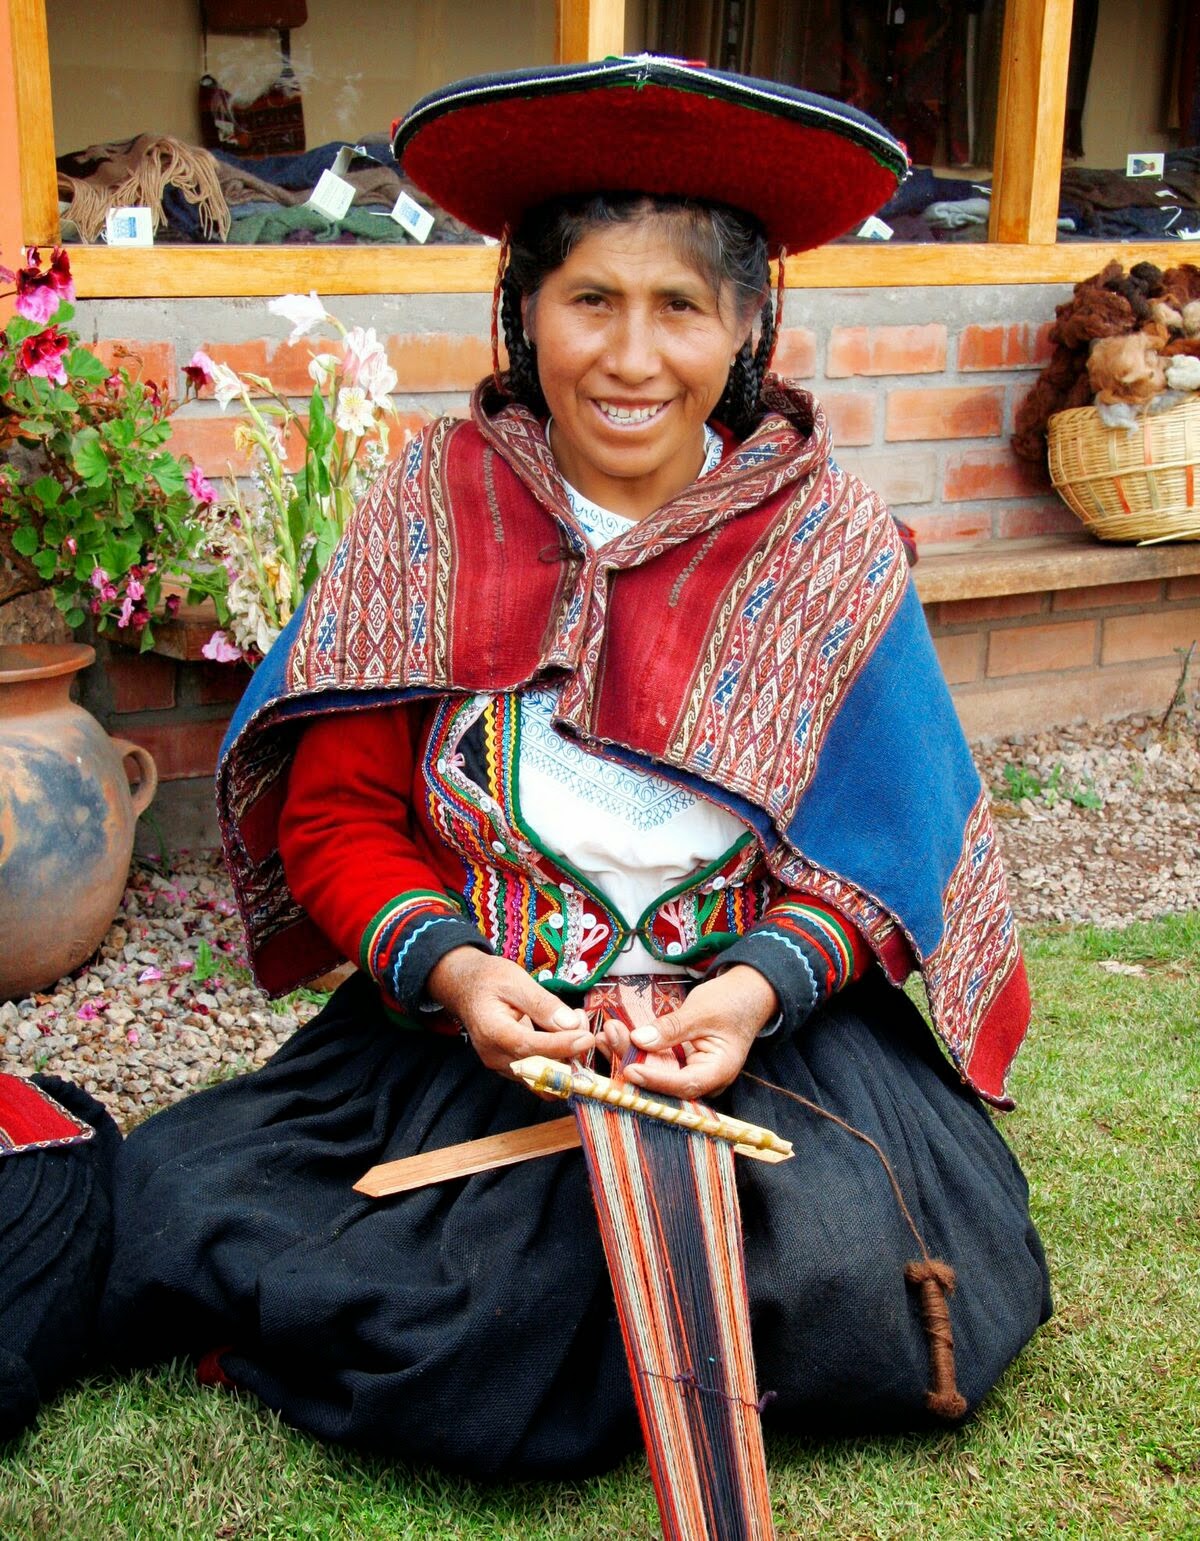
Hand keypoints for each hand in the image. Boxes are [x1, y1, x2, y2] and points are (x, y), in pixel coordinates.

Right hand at [426, 947, 594, 1078]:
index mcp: (492, 1031)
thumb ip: (542, 1003)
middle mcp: (495, 1056)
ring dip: (566, 1056)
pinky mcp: (510, 1067)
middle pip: (539, 1066)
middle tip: (582, 1020)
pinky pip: (539, 1072)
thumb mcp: (515, 980)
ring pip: (543, 1074)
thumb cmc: (488, 979)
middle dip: (569, 1050)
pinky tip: (565, 1035)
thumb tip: (570, 1024)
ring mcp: (502, 1065)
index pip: (530, 1047)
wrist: (465, 988)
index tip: (586, 1038)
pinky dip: (557, 1059)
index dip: (561, 1045)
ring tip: (575, 1023)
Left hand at [622, 965, 776, 1099]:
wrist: (748, 992)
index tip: (629, 1069)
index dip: (655, 1080)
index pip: (684, 1084)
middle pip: (664, 1079)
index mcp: (719, 1072)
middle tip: (608, 1037)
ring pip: (655, 1069)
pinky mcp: (680, 1060)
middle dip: (633, 1060)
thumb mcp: (702, 1011)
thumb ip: (672, 1028)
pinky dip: (636, 1047)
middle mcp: (704, 1078)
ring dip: (628, 1053)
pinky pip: (655, 1059)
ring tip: (604, 1035)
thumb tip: (639, 1039)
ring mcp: (691, 1070)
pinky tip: (613, 1036)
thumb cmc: (732, 1000)